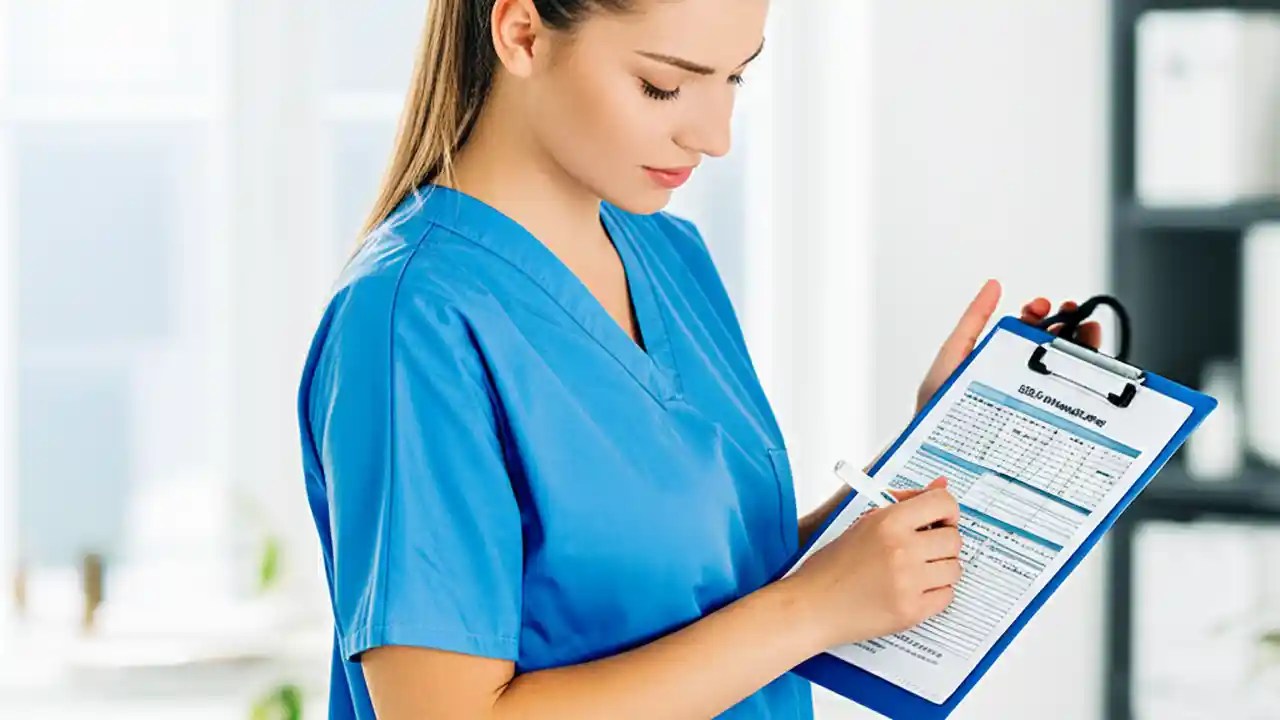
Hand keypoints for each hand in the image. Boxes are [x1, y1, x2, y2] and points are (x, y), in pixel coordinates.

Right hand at [787, 478, 961, 647]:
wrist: (811, 607)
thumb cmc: (832, 566)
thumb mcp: (864, 523)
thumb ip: (906, 502)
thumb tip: (941, 485)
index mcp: (888, 522)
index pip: (943, 503)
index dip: (947, 511)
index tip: (941, 520)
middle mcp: (901, 549)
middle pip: (954, 539)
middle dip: (942, 543)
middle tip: (923, 549)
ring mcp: (908, 582)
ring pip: (954, 569)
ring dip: (940, 570)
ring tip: (914, 572)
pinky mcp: (912, 611)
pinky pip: (947, 596)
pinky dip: (935, 593)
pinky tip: (912, 590)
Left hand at [914, 280, 1104, 413]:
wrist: (942, 461)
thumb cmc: (938, 411)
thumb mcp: (953, 358)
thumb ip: (972, 322)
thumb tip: (992, 286)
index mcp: (998, 364)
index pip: (1026, 334)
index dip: (1039, 316)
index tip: (1044, 306)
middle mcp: (1019, 382)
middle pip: (1052, 350)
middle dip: (1067, 327)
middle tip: (1073, 316)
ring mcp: (1035, 405)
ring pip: (1068, 373)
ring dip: (1082, 348)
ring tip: (1089, 333)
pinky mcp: (1049, 428)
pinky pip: (1076, 404)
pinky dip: (1091, 384)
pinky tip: (1095, 368)